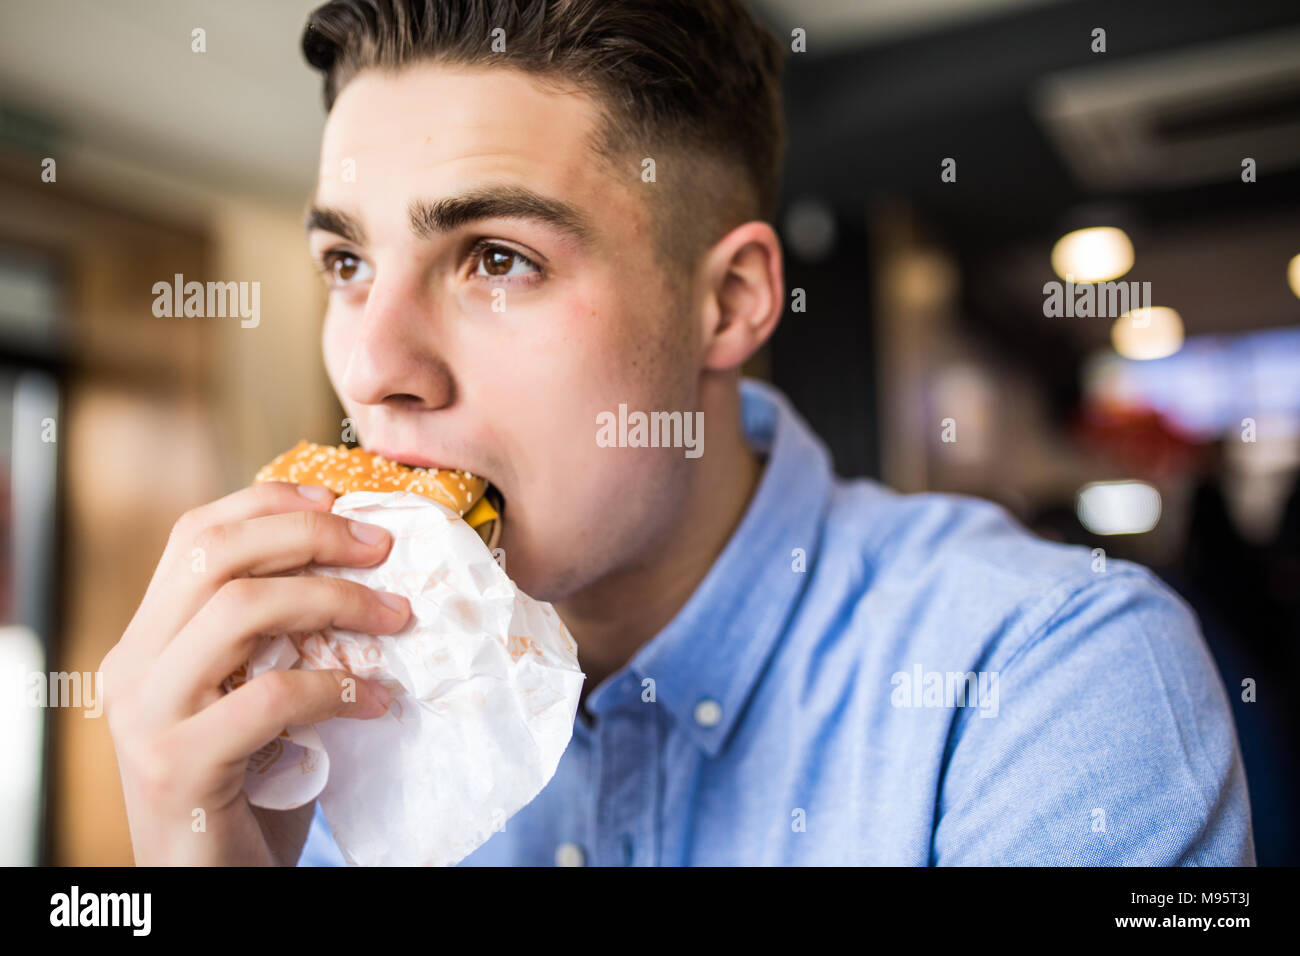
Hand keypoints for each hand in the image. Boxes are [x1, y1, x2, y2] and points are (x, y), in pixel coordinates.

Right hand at [101, 480, 409, 864]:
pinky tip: (383, 702)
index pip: (196, 536)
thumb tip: (365, 565)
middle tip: (383, 549)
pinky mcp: (180, 763)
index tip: (340, 501)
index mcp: (149, 638)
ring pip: (241, 610)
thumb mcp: (254, 693)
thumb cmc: (249, 784)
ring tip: (396, 619)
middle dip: (309, 536)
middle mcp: (134, 665)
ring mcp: (150, 714)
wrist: (213, 884)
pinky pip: (272, 696)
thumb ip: (278, 637)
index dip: (269, 503)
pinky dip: (340, 690)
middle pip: (214, 555)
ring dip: (335, 601)